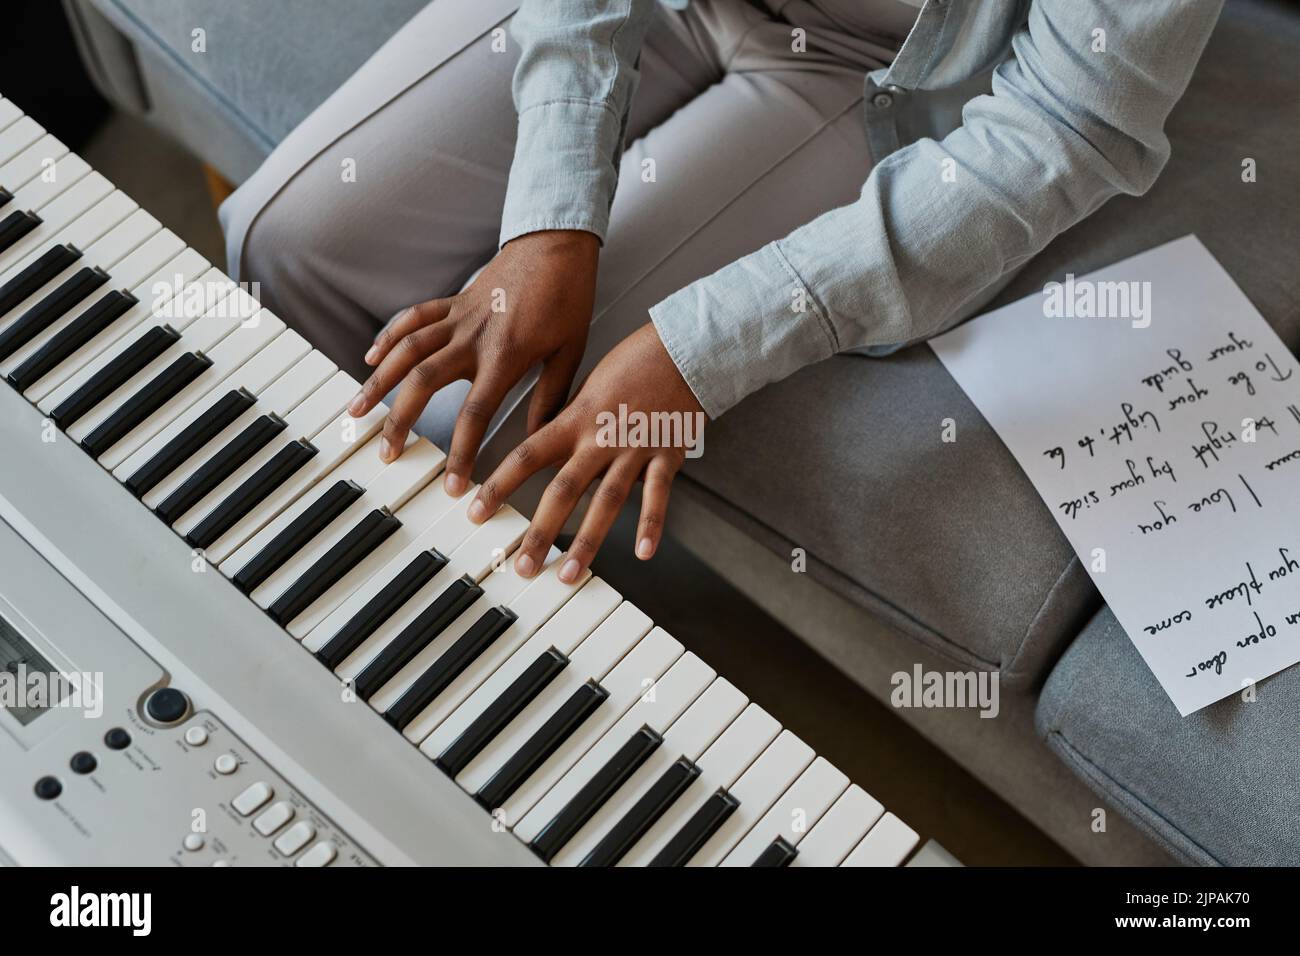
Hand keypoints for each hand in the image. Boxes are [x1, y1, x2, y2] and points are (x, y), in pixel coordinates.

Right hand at [347, 229, 598, 493]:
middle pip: (423, 383)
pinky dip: (388, 337)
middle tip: (387, 453)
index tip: (452, 484)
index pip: (475, 414)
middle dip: (399, 421)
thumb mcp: (570, 351)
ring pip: (406, 350)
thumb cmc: (568, 297)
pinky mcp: (452, 302)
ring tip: (356, 410)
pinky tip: (370, 357)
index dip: (461, 453)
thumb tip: (539, 439)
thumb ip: (551, 397)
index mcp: (505, 355)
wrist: (556, 244)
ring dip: (377, 381)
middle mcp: (472, 337)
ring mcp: (457, 317)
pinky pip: (412, 319)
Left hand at [468, 323, 705, 582]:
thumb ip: (570, 419)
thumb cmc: (637, 359)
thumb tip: (545, 443)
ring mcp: (635, 448)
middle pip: (564, 490)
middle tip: (523, 566)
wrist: (685, 344)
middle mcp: (601, 437)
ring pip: (606, 501)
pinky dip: (651, 524)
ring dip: (587, 542)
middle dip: (541, 532)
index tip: (476, 510)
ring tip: (570, 574)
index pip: (528, 455)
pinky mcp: (668, 453)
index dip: (499, 484)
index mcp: (577, 418)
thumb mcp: (591, 383)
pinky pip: (658, 494)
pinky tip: (643, 552)